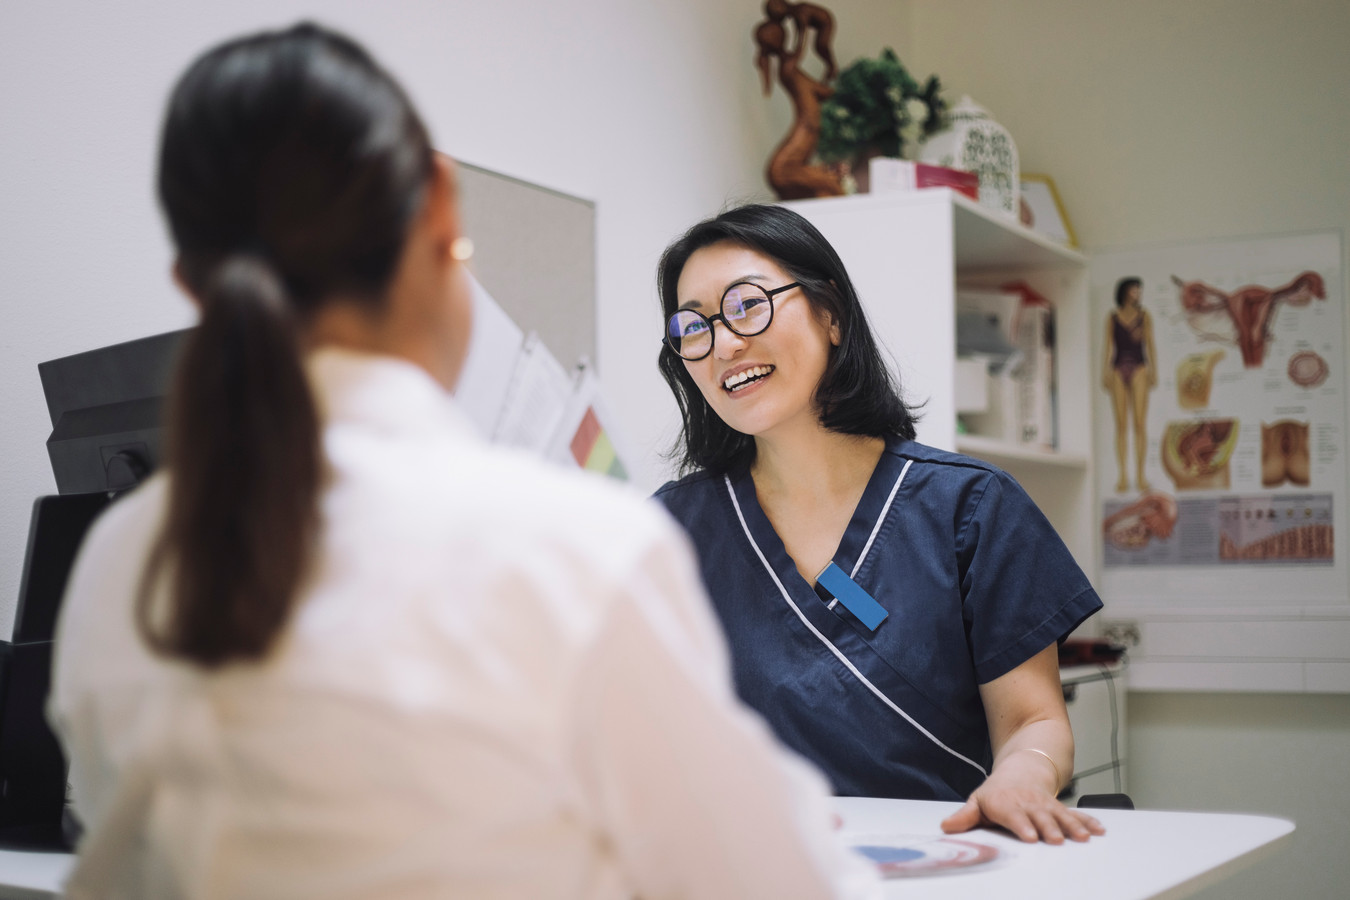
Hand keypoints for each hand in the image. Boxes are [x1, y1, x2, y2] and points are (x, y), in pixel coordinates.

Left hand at [939, 757, 1104, 843]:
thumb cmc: (997, 793)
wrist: (1020, 771)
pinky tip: (1098, 830)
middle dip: (1048, 828)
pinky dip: (1088, 822)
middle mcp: (1028, 804)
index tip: (1030, 836)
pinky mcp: (1059, 808)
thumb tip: (946, 826)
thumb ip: (964, 817)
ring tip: (1082, 837)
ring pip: (1060, 815)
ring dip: (1072, 826)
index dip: (1022, 825)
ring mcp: (1046, 805)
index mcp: (1006, 804)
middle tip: (1055, 840)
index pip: (1014, 815)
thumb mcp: (978, 801)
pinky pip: (1076, 815)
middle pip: (1040, 816)